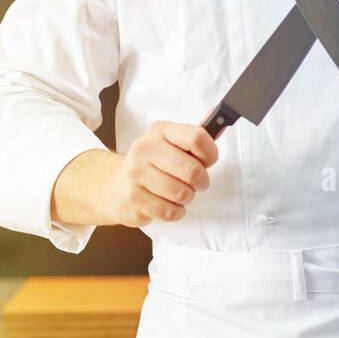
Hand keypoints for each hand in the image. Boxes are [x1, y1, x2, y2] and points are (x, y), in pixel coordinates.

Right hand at [103, 121, 218, 226]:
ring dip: (187, 198)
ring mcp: (136, 173)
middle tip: (196, 183)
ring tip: (178, 193)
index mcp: (160, 131)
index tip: (207, 161)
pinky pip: (170, 211)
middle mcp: (145, 148)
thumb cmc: (152, 164)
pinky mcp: (133, 198)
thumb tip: (222, 125)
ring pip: (182, 193)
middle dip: (201, 182)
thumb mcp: (172, 143)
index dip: (210, 154)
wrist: (115, 186)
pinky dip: (176, 212)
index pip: (197, 138)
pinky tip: (168, 204)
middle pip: (193, 170)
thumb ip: (197, 137)